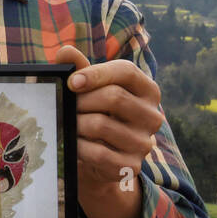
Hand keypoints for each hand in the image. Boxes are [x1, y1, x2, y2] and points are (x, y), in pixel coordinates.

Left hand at [55, 45, 165, 217]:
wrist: (98, 160)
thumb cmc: (94, 114)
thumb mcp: (89, 91)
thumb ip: (79, 69)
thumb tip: (65, 51)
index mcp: (147, 90)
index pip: (127, 71)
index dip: (97, 74)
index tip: (71, 82)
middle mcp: (152, 116)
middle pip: (114, 97)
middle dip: (81, 101)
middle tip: (64, 106)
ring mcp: (144, 143)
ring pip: (101, 125)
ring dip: (75, 124)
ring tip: (66, 123)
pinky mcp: (131, 166)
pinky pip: (98, 153)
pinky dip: (78, 146)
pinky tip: (71, 143)